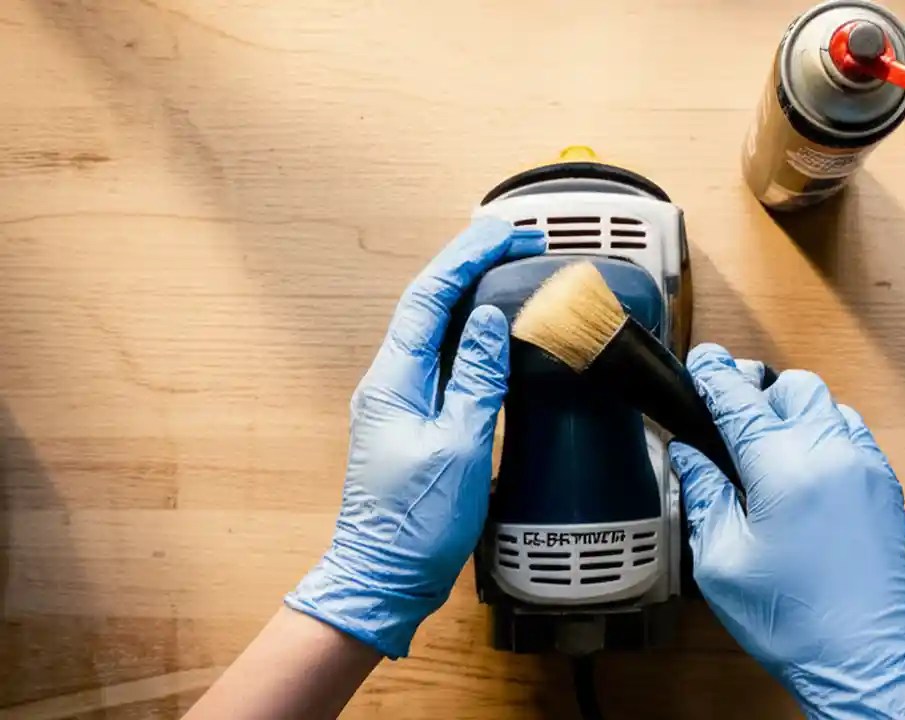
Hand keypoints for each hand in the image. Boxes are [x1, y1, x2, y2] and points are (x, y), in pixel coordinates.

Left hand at [286, 218, 545, 658]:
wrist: (382, 576)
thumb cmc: (417, 521)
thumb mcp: (460, 446)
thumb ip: (477, 379)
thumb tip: (490, 321)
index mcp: (394, 380)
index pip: (429, 298)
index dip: (466, 258)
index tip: (503, 233)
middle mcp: (390, 382)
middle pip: (429, 306)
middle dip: (470, 267)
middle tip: (515, 244)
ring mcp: (397, 401)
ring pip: (434, 332)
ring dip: (470, 298)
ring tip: (509, 272)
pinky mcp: (410, 421)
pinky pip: (440, 363)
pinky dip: (468, 337)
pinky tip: (493, 332)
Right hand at [670, 344, 904, 718]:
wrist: (862, 659)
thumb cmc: (790, 619)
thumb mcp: (721, 560)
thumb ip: (704, 495)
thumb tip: (689, 455)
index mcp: (782, 467)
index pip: (739, 398)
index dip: (714, 374)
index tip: (701, 362)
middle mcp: (831, 454)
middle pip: (793, 386)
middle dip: (759, 391)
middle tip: (730, 414)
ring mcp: (866, 467)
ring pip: (829, 405)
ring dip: (796, 413)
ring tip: (769, 449)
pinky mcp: (886, 488)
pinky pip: (855, 436)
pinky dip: (827, 436)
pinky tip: (806, 472)